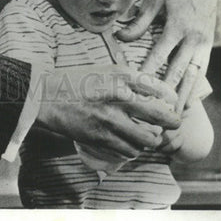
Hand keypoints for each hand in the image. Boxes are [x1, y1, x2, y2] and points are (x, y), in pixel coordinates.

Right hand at [35, 64, 179, 158]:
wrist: (47, 97)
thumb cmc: (76, 81)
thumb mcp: (104, 70)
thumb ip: (128, 79)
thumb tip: (154, 92)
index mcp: (118, 76)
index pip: (156, 87)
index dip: (170, 96)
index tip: (173, 101)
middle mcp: (118, 96)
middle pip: (159, 115)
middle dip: (171, 121)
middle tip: (173, 123)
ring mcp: (110, 120)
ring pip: (147, 139)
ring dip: (150, 138)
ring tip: (147, 134)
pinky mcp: (101, 138)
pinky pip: (130, 150)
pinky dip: (134, 149)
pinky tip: (129, 142)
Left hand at [115, 0, 217, 111]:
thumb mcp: (154, 1)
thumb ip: (138, 21)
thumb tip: (119, 37)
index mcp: (177, 25)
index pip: (161, 53)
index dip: (150, 70)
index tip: (139, 86)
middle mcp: (192, 37)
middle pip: (179, 69)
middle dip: (168, 91)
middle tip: (157, 110)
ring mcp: (203, 43)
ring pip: (194, 75)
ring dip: (184, 95)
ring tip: (174, 114)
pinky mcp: (209, 46)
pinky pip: (202, 71)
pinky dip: (195, 87)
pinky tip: (186, 100)